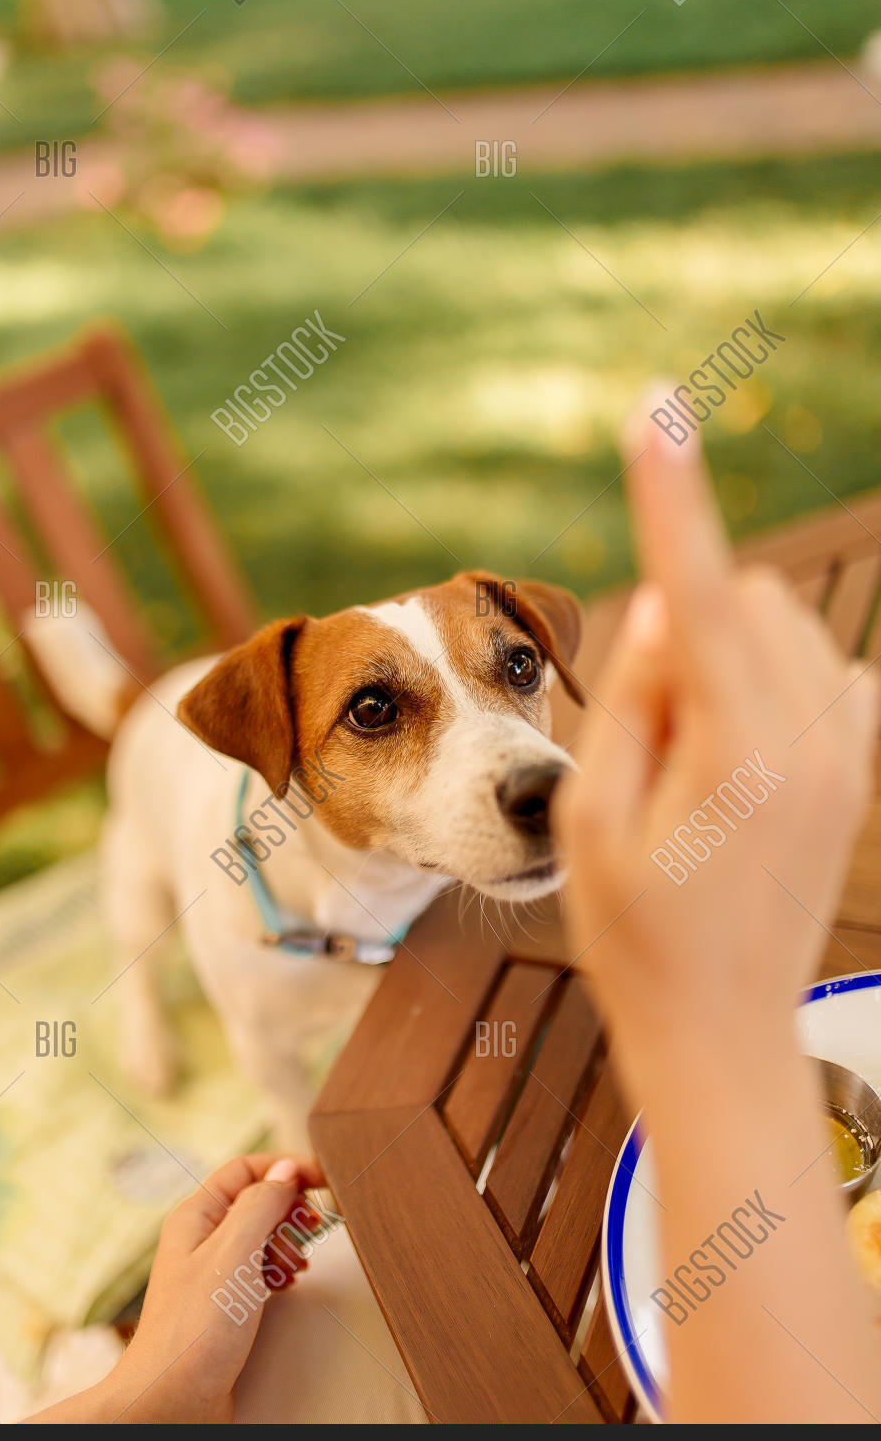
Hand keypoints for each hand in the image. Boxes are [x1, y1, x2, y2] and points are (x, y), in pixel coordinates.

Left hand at [30, 1153, 324, 1423]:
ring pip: (260, 1234)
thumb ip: (261, 1205)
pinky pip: (259, 1267)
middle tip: (314, 1226)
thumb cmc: (194, 1332)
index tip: (323, 1180)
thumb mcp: (234, 1255)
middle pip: (255, 1199)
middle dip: (290, 1207)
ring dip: (287, 1239)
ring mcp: (212, 1271)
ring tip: (301, 1261)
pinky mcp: (223, 1302)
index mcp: (196, 1216)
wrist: (172, 1400)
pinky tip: (291, 1281)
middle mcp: (201, 1238)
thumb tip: (287, 1170)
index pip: (246, 1169)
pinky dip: (280, 1266)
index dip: (286, 1168)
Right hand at [555, 400, 878, 1086]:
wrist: (722, 1031)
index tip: (655, 408)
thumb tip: (662, 609)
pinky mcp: (857, 770)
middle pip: (741, 597)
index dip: (668, 496)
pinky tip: (741, 757)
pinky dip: (771, 680)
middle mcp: (812, 740)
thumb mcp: (586, 824)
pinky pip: (822, 668)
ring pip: (781, 626)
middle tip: (647, 742)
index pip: (696, 591)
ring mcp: (847, 754)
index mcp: (737, 753)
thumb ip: (628, 702)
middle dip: (682, 630)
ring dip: (724, 655)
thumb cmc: (636, 940)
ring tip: (691, 766)